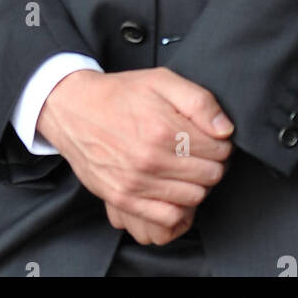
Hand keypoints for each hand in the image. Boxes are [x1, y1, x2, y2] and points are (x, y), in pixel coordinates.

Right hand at [37, 68, 232, 243]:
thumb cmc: (118, 94)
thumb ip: (199, 100)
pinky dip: (178, 207)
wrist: (72, 108)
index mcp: (163, 127)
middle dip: (212, 163)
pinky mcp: (123, 198)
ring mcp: (136, 181)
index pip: (219, 149)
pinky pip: (169, 217)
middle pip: (210, 175)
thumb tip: (225, 129)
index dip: (220, 143)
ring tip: (185, 169)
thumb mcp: (160, 80)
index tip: (210, 138)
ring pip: (194, 197)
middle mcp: (150, 158)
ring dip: (197, 184)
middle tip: (199, 153)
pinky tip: (172, 188)